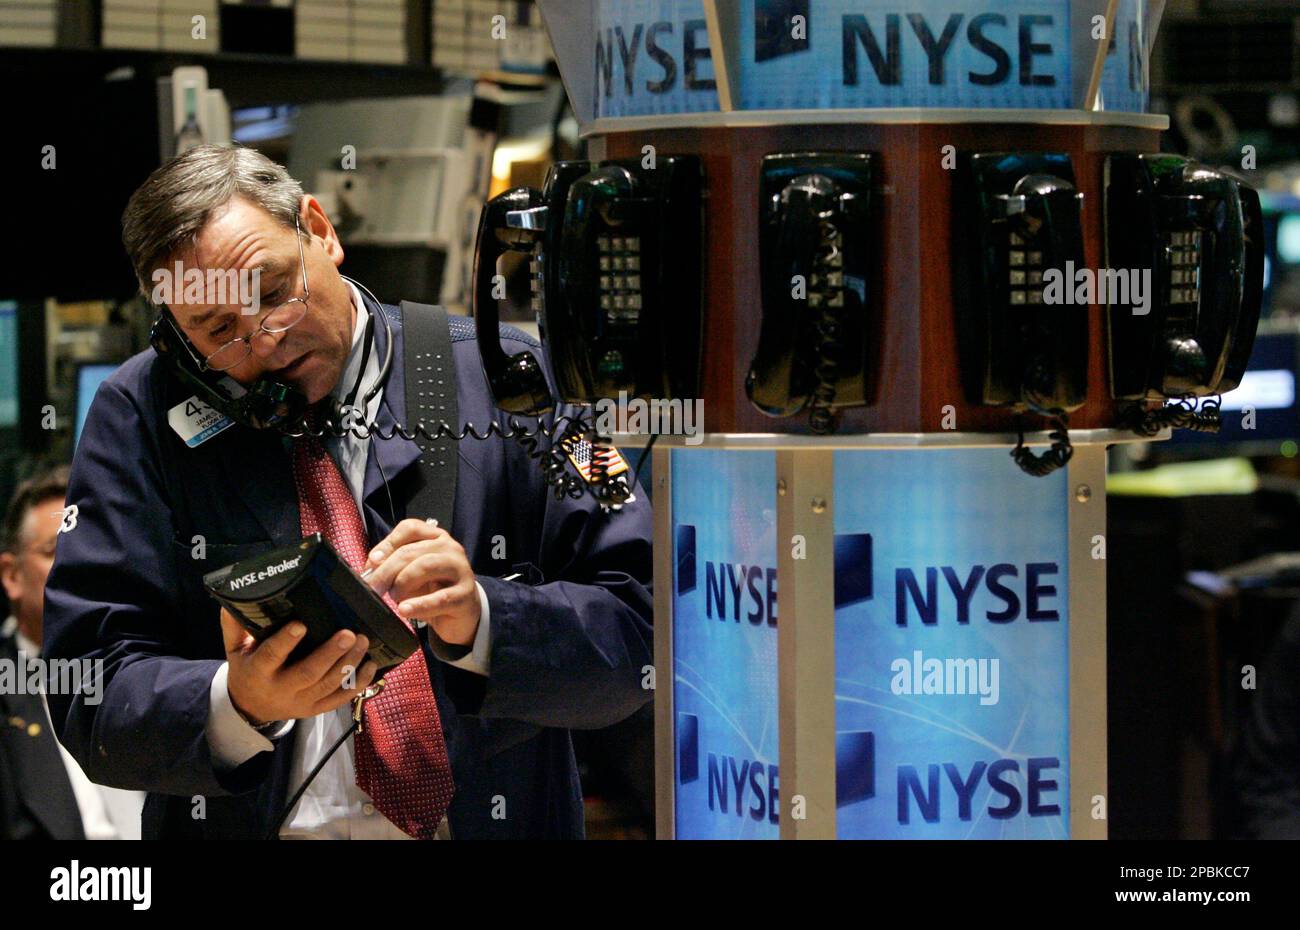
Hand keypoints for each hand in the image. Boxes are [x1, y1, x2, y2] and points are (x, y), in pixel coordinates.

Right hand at [220, 609, 377, 725]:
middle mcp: (281, 689)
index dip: (285, 642)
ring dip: (349, 664)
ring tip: (364, 641)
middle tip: (349, 633)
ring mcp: (301, 702)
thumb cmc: (247, 669)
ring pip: (329, 685)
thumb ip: (234, 625)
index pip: (271, 656)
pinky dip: (358, 684)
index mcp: (258, 671)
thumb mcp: (234, 649)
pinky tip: (372, 666)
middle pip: (309, 673)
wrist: (250, 708)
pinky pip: (340, 699)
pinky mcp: (316, 709)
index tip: (301, 624)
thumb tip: (232, 595)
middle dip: (331, 653)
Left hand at [362, 518, 481, 646]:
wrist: (462, 613)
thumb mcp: (411, 573)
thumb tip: (371, 567)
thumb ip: (392, 565)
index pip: (410, 528)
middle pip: (412, 550)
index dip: (388, 543)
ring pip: (426, 566)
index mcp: (435, 538)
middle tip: (374, 587)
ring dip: (403, 582)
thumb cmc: (434, 589)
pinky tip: (405, 610)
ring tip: (394, 597)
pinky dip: (419, 605)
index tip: (373, 562)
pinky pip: (440, 598)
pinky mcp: (465, 595)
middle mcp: (450, 548)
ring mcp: (460, 570)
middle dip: (387, 569)